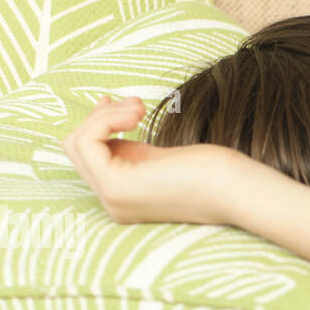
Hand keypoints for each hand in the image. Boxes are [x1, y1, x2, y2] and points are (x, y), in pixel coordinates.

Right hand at [61, 94, 244, 225]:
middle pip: (75, 147)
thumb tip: (105, 111)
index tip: (126, 107)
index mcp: (123, 195)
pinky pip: (85, 143)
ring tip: (139, 109)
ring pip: (75, 143)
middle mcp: (112, 203)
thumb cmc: (210, 170)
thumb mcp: (158, 153)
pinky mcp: (116, 188)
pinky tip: (135, 115)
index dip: (99, 124)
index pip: (86, 156)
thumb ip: (129, 144)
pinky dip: (104, 120)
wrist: (235, 189)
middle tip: (136, 106)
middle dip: (101, 116)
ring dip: (104, 115)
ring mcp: (112, 199)